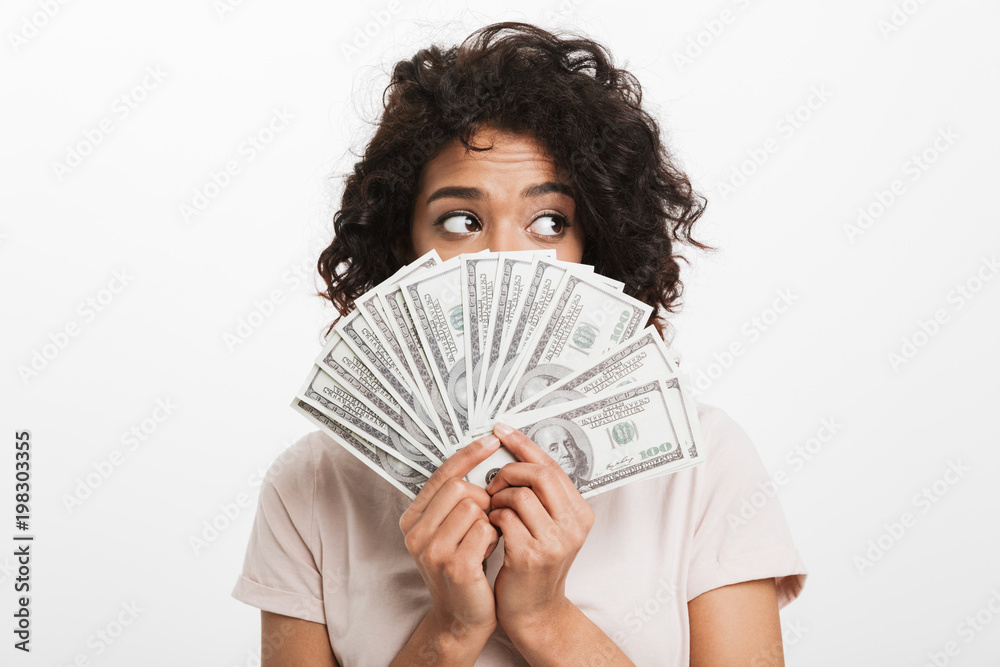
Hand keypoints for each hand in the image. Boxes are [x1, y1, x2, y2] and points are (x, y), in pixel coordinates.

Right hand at [399, 434, 502, 640]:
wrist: (462, 618)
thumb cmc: (463, 568)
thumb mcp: (450, 530)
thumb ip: (454, 500)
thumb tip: (482, 457)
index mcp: (412, 519)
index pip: (442, 475)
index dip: (468, 455)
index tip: (492, 440)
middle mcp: (416, 533)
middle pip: (459, 487)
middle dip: (483, 497)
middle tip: (488, 517)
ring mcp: (433, 551)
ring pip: (473, 506)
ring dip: (489, 519)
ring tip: (486, 539)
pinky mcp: (455, 565)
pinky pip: (485, 529)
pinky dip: (494, 536)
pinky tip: (490, 551)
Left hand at [485, 422, 595, 635]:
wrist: (534, 612)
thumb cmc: (534, 565)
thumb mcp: (549, 526)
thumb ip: (541, 495)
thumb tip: (515, 453)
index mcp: (580, 512)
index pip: (552, 466)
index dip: (524, 445)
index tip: (501, 430)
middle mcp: (574, 525)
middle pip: (540, 475)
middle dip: (509, 472)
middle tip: (493, 482)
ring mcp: (555, 542)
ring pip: (520, 495)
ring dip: (497, 498)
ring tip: (492, 510)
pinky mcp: (531, 556)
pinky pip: (504, 518)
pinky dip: (492, 518)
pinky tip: (491, 528)